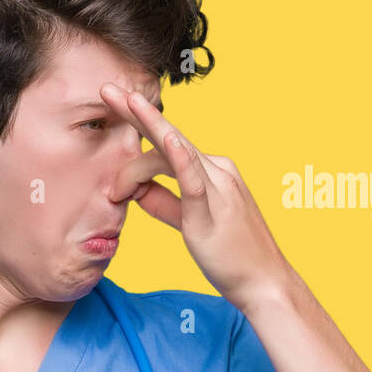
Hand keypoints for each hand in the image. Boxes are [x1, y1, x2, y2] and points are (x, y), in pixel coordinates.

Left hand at [99, 81, 294, 311]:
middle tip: (107, 90)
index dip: (139, 126)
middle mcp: (217, 170)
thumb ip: (163, 203)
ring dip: (141, 139)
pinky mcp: (213, 209)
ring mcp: (218, 187)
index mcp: (211, 171)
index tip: (114, 107)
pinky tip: (167, 138)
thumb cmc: (228, 255)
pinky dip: (181, 156)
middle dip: (136, 113)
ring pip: (174, 152)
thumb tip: (135, 190)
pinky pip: (194, 178)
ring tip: (120, 114)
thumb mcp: (188, 223)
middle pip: (169, 135)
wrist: (263, 282)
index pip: (168, 143)